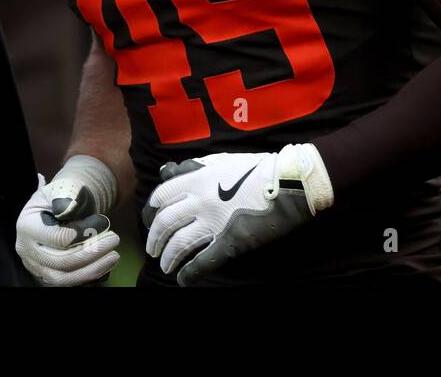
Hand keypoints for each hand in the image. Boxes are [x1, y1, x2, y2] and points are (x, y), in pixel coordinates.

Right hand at [15, 155, 120, 285]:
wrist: (60, 206)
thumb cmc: (63, 196)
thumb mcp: (63, 188)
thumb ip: (66, 196)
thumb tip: (68, 208)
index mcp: (27, 226)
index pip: (58, 238)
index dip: (84, 232)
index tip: (104, 222)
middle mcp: (27, 250)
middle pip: (60, 262)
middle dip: (92, 253)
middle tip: (114, 239)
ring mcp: (36, 266)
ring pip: (63, 279)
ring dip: (92, 270)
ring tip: (113, 257)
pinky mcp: (48, 274)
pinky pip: (68, 283)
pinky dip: (88, 276)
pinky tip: (105, 264)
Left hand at [143, 143, 333, 285]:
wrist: (290, 182)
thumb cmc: (257, 169)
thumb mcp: (221, 161)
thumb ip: (193, 167)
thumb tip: (168, 170)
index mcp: (197, 179)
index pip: (161, 197)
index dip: (151, 212)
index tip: (150, 222)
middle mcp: (200, 200)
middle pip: (164, 223)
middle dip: (155, 239)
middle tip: (154, 249)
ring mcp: (214, 222)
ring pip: (178, 244)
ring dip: (168, 258)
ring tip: (166, 266)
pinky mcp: (230, 242)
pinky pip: (203, 262)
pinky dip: (190, 274)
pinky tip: (184, 280)